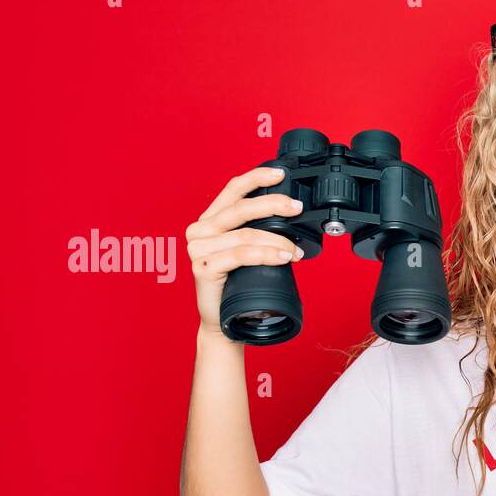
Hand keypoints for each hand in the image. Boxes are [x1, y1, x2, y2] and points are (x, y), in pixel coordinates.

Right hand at [184, 166, 305, 334]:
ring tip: (295, 250)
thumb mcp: (247, 252)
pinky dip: (266, 254)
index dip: (256, 178)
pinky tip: (283, 257)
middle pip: (240, 209)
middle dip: (273, 205)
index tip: (281, 174)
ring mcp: (198, 250)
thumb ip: (257, 231)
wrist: (224, 321)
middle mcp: (200, 231)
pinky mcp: (203, 269)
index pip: (232, 190)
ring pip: (245, 235)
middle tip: (297, 207)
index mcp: (210, 221)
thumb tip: (291, 217)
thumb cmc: (237, 285)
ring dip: (277, 239)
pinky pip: (240, 255)